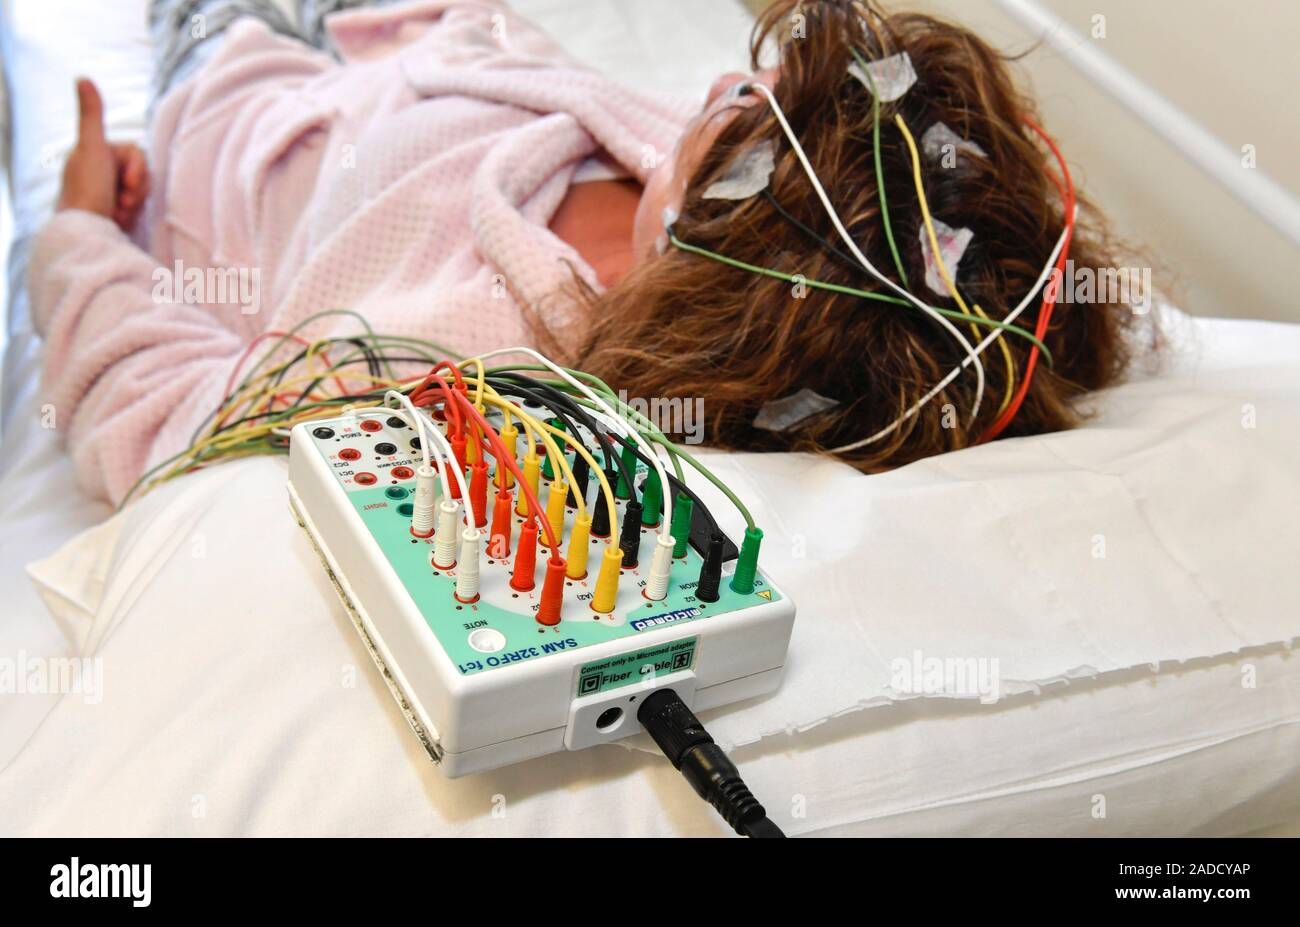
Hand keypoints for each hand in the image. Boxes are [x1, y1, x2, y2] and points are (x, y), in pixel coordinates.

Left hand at [56, 78, 150, 231]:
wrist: (87, 231)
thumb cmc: (87, 189)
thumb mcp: (91, 147)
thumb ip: (91, 114)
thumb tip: (82, 76)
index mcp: (94, 154)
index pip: (136, 153)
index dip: (136, 168)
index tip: (124, 183)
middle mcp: (100, 171)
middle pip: (141, 172)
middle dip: (135, 189)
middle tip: (121, 201)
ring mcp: (108, 192)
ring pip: (142, 190)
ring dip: (134, 203)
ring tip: (118, 213)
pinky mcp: (116, 212)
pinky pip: (138, 207)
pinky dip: (131, 214)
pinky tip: (118, 220)